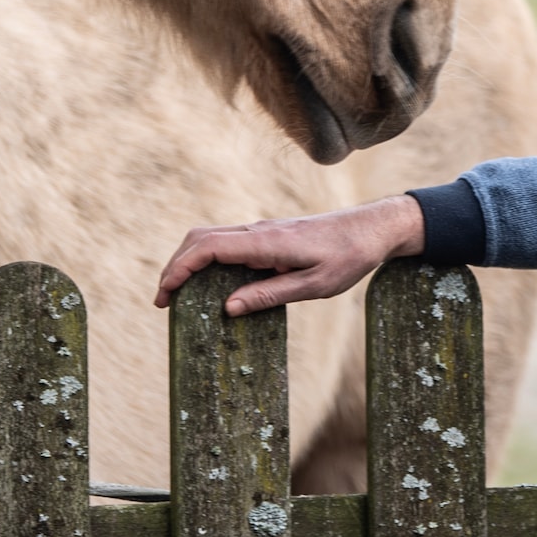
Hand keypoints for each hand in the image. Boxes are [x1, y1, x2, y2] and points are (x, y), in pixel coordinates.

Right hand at [153, 195, 426, 315]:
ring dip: (188, 261)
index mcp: (268, 242)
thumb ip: (271, 295)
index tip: (165, 295)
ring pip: (211, 237)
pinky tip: (208, 283)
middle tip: (163, 301)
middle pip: (200, 239)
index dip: (180, 269)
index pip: (209, 248)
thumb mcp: (315, 285)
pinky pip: (228, 242)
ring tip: (178, 294)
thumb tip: (228, 308)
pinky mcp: (269, 235)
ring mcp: (263, 230)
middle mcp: (259, 230)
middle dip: (175, 266)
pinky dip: (207, 258)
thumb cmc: (350, 257)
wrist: (373, 228)